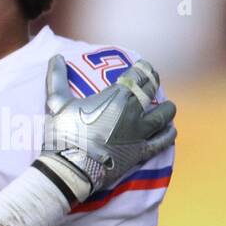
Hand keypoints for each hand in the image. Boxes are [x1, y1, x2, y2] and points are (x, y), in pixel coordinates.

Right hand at [39, 55, 176, 201]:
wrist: (70, 168)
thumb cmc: (63, 135)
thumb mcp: (56, 104)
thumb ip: (57, 78)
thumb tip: (55, 57)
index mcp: (115, 97)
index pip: (138, 74)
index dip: (143, 68)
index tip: (143, 66)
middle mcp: (133, 111)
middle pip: (152, 90)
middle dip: (153, 82)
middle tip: (151, 81)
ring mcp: (140, 133)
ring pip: (164, 114)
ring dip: (166, 108)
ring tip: (163, 107)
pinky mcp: (141, 152)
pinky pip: (164, 140)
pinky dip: (169, 133)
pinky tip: (169, 129)